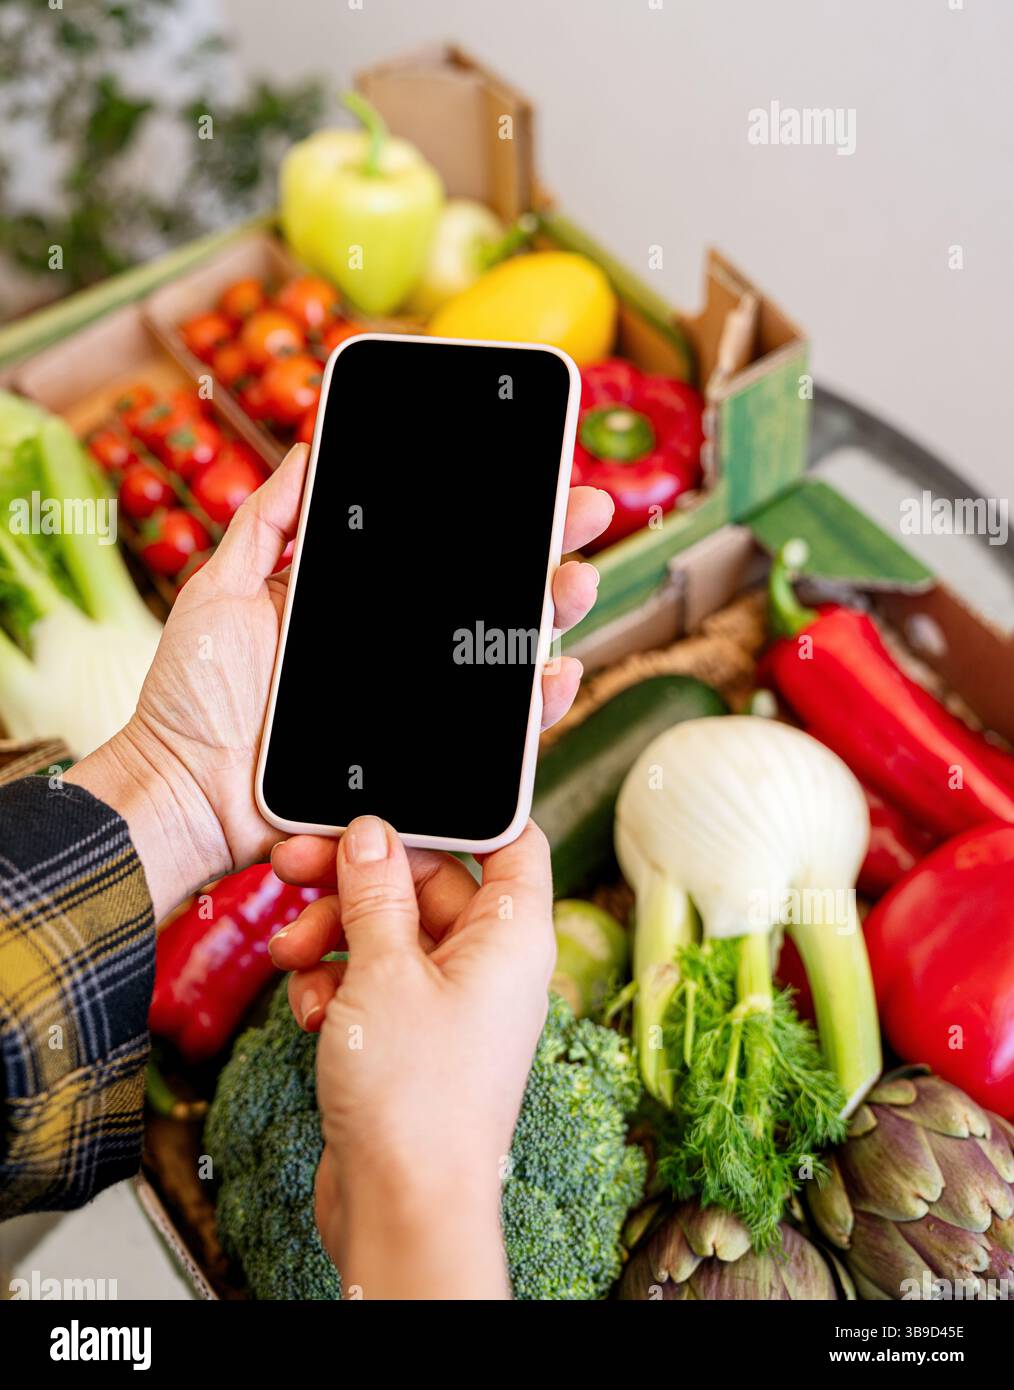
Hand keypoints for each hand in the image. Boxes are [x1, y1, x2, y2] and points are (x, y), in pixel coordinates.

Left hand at [68, 444, 612, 919]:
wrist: (181, 790)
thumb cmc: (191, 694)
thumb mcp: (219, 589)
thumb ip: (265, 523)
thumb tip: (309, 447)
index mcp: (362, 602)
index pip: (443, 550)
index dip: (494, 511)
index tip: (537, 469)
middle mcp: (400, 649)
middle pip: (493, 593)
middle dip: (550, 548)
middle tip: (586, 507)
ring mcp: (417, 703)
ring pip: (507, 657)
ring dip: (556, 614)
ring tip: (577, 579)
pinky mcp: (423, 760)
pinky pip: (492, 734)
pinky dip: (535, 706)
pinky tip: (555, 671)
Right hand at [269, 816, 554, 1299]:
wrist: (402, 1209)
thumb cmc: (416, 1097)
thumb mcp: (383, 970)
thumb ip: (373, 892)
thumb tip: (370, 832)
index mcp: (512, 933)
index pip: (508, 840)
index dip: (458, 815)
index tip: (393, 802)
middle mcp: (490, 963)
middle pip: (427, 883)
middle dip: (357, 878)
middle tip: (297, 865)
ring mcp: (451, 1003)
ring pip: (392, 932)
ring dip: (335, 934)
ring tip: (294, 955)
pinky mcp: (414, 1038)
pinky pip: (376, 982)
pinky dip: (338, 984)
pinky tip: (313, 1009)